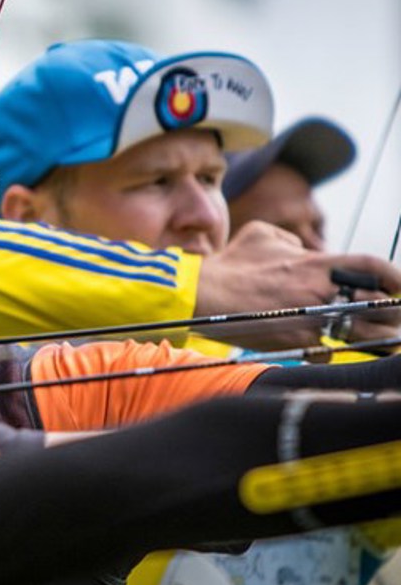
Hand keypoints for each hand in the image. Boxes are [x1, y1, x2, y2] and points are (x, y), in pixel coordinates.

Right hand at [197, 221, 400, 349]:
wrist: (203, 294)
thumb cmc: (229, 264)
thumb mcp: (260, 235)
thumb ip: (289, 238)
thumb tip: (300, 246)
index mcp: (315, 263)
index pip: (372, 265)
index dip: (395, 276)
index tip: (400, 286)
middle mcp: (319, 291)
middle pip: (376, 304)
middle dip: (391, 313)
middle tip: (394, 318)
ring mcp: (310, 318)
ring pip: (360, 333)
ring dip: (373, 338)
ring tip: (377, 341)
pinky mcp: (296, 340)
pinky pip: (325, 350)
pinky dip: (325, 349)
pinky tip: (317, 348)